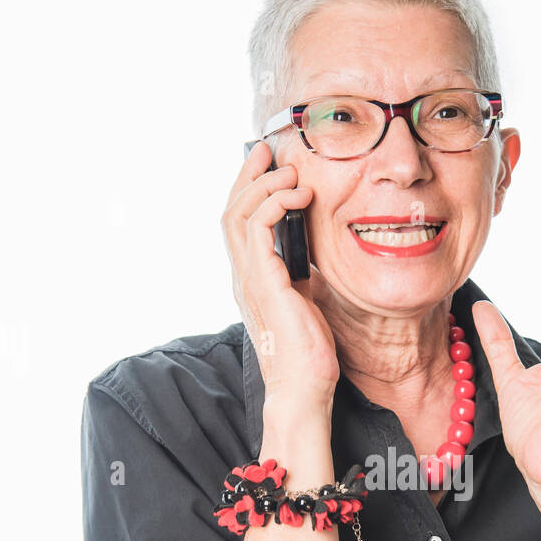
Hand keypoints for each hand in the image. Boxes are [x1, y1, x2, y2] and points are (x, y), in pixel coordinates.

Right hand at [220, 141, 339, 406]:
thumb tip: (309, 252)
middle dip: (249, 176)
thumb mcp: (306, 302)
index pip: (239, 224)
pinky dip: (273, 205)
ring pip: (238, 215)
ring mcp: (249, 280)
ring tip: (291, 173)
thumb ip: (299, 275)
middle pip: (231, 211)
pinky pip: (257, 230)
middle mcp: (243, 277)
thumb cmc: (309, 354)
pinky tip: (298, 197)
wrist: (304, 389)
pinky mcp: (264, 284)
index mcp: (251, 280)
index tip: (268, 163)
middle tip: (270, 151)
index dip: (248, 189)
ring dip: (264, 186)